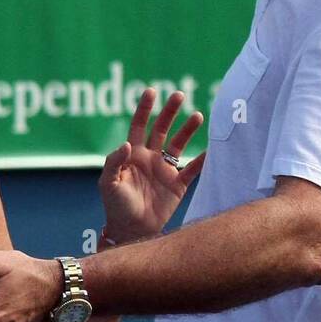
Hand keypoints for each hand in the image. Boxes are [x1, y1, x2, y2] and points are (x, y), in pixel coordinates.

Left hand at [100, 89, 205, 244]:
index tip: (151, 91)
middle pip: (162, 129)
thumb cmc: (115, 206)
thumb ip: (115, 161)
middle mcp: (150, 158)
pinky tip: (211, 150)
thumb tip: (127, 143)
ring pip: (179, 145)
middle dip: (170, 112)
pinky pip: (192, 170)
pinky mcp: (177, 185)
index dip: (144, 109)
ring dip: (188, 130)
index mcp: (132, 155)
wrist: (131, 230)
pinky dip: (202, 160)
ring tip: (198, 115)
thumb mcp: (108, 183)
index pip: (139, 125)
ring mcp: (165, 170)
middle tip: (179, 94)